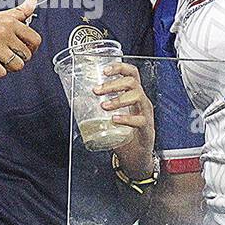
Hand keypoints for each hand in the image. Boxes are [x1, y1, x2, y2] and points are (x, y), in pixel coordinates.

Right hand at [0, 0, 41, 77]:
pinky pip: (1, 73)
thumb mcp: (0, 16)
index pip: (35, 39)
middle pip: (26, 55)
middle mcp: (2, 32)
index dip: (32, 48)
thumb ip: (20, 10)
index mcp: (9, 21)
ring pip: (16, 66)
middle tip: (8, 56)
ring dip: (9, 67)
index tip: (24, 49)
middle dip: (19, 59)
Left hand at [95, 61, 154, 177]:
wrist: (136, 157)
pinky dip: (126, 118)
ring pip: (137, 96)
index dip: (119, 67)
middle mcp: (141, 101)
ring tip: (104, 106)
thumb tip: (78, 100)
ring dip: (118, 99)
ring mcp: (146, 113)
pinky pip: (139, 119)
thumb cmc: (124, 134)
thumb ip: (98, 108)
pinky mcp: (146, 128)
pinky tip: (115, 119)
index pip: (131, 73)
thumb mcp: (111, 117)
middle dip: (113, 84)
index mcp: (133, 94)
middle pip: (132, 82)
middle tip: (97, 91)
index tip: (105, 70)